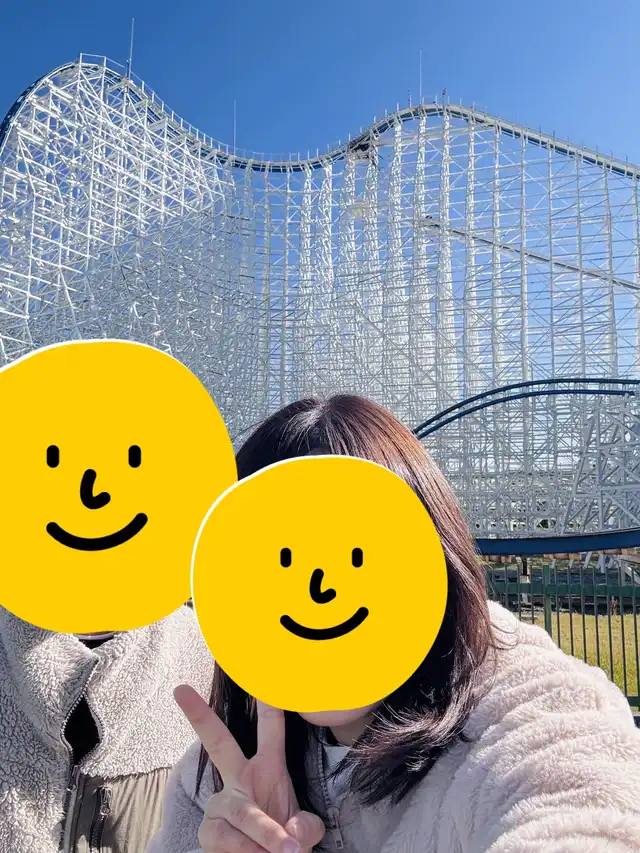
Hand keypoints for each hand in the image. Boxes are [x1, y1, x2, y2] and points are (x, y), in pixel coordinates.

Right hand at [174, 685, 324, 852]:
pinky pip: (231, 839)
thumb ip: (306, 828)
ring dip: (268, 833)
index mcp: (268, 767)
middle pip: (218, 742)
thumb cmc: (284, 840)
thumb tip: (292, 833)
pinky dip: (251, 851)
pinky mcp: (209, 831)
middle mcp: (241, 778)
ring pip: (245, 813)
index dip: (269, 699)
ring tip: (287, 851)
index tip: (263, 668)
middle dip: (200, 716)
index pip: (270, 727)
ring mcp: (222, 804)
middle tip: (180, 689)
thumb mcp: (304, 830)